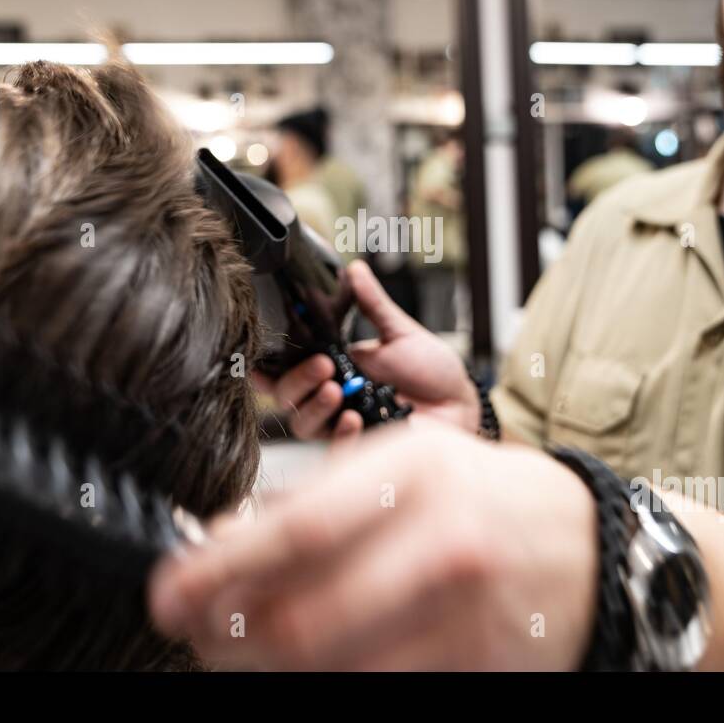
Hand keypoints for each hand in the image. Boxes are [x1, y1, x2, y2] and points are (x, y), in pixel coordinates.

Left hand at [147, 423, 597, 669]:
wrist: (588, 547)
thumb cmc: (483, 498)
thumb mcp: (409, 463)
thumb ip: (317, 497)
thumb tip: (223, 538)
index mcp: (417, 472)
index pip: (297, 530)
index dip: (219, 570)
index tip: (169, 591)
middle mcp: (443, 543)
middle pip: (303, 618)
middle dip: (229, 637)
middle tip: (198, 633)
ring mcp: (466, 616)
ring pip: (333, 670)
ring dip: (270, 669)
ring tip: (247, 651)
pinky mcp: (480, 668)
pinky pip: (382, 690)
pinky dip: (331, 682)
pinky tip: (314, 663)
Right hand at [252, 260, 479, 439]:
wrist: (463, 404)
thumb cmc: (433, 372)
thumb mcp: (401, 333)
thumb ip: (373, 305)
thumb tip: (354, 269)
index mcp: (335, 370)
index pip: (288, 372)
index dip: (268, 370)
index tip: (259, 361)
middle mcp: (334, 401)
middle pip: (290, 400)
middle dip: (297, 382)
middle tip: (323, 365)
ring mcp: (347, 427)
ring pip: (306, 426)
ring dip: (315, 407)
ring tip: (337, 390)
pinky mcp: (367, 450)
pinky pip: (339, 453)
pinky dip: (341, 437)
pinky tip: (353, 420)